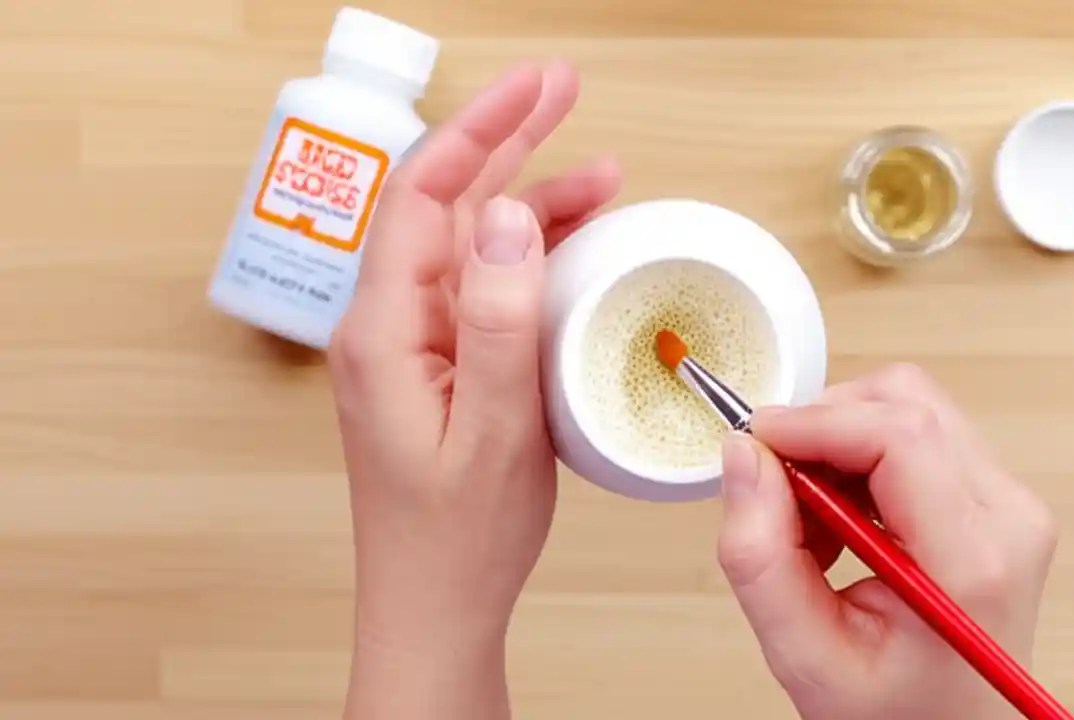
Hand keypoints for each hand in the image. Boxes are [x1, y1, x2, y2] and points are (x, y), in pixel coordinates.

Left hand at [331, 62, 620, 719]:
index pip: (426, 197)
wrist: (435, 606)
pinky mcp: (444, 364)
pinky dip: (533, 257)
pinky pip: (486, 288)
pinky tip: (574, 245)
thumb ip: (500, 321)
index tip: (535, 88)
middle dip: (507, 141)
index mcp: (386, 331)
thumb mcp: (495, 431)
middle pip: (448, 205)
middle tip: (563, 91)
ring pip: (473, 245)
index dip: (482, 130)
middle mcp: (392, 326)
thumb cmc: (457, 538)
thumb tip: (513, 219)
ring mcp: (417, 344)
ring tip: (600, 173)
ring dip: (533, 201)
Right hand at [717, 364, 1057, 719]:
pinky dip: (860, 458)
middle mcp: (1008, 519)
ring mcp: (1010, 504)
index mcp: (971, 563)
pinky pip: (919, 434)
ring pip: (911, 407)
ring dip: (840, 442)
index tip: (753, 442)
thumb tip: (742, 455)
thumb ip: (762, 556)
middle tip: (777, 487)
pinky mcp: (996, 498)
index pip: (898, 436)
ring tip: (812, 518)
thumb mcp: (805, 656)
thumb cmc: (896, 716)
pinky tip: (841, 521)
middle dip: (823, 425)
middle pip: (907, 403)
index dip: (813, 422)